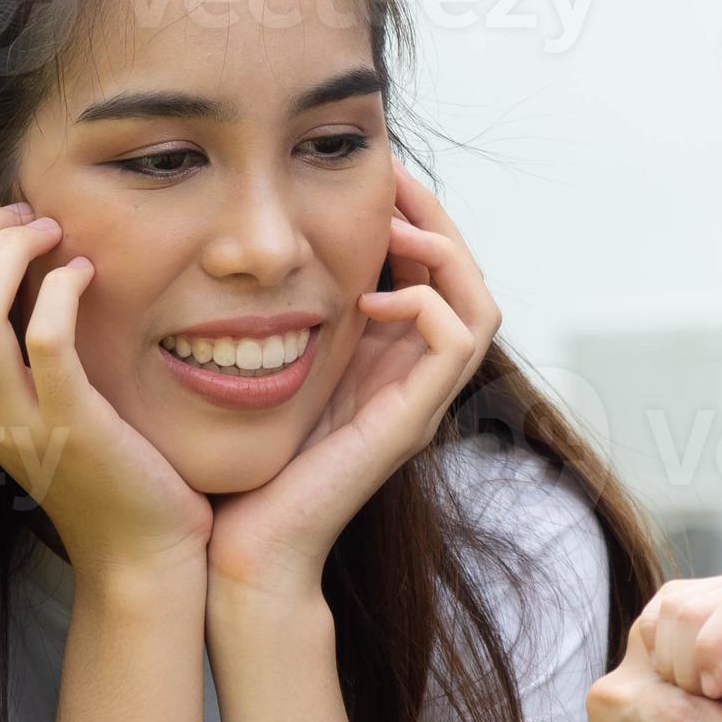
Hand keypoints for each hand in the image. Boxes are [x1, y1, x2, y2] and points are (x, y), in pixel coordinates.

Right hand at [0, 203, 210, 582]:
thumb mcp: (48, 403)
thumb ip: (26, 348)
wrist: (144, 552)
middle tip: (35, 217)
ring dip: (14, 250)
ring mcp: (16, 420)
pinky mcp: (69, 427)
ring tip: (57, 234)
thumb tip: (28, 264)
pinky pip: (43, 339)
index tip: (17, 221)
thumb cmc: (112, 467)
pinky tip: (88, 276)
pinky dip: (60, 291)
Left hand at [207, 162, 496, 600]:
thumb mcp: (265, 369)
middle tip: (393, 179)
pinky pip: (456, 340)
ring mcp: (421, 401)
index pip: (436, 276)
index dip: (416, 219)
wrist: (242, 545)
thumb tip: (253, 249)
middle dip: (436, 221)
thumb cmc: (242, 464)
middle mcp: (416, 380)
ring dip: (443, 253)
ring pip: (479, 305)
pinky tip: (370, 295)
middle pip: (469, 281)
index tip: (376, 175)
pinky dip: (424, 302)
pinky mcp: (413, 421)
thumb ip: (280, 321)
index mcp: (387, 363)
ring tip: (392, 227)